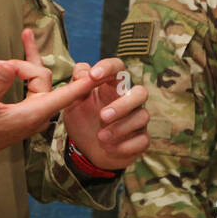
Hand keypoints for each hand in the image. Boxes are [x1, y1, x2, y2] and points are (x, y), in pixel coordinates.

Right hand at [0, 31, 95, 164]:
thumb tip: (7, 66)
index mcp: (32, 113)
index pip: (65, 97)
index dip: (83, 84)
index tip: (101, 75)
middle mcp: (37, 113)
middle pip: (43, 79)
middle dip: (23, 65)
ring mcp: (32, 112)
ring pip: (38, 80)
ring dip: (26, 63)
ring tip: (26, 36)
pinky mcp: (25, 111)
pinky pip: (32, 86)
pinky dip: (24, 71)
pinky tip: (22, 55)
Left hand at [59, 52, 148, 170]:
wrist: (86, 149)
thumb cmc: (83, 119)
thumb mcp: (73, 102)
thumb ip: (76, 84)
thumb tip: (83, 72)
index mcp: (112, 86)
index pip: (118, 68)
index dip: (108, 68)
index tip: (93, 76)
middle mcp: (129, 100)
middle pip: (141, 92)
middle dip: (123, 104)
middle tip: (102, 116)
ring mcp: (137, 120)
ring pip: (142, 117)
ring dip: (121, 128)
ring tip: (100, 137)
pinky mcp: (141, 139)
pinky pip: (142, 140)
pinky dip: (125, 145)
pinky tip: (108, 148)